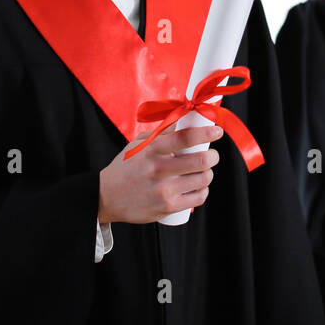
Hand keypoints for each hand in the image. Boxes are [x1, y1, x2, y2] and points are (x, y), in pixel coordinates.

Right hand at [98, 124, 223, 223]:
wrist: (106, 197)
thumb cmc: (125, 167)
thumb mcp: (138, 144)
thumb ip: (161, 132)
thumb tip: (184, 117)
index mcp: (152, 150)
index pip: (185, 137)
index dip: (206, 133)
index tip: (217, 132)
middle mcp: (158, 169)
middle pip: (200, 161)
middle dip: (212, 156)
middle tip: (211, 155)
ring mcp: (163, 190)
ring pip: (203, 180)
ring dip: (208, 174)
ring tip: (202, 172)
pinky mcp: (167, 207)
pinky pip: (198, 198)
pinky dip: (203, 190)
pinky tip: (198, 186)